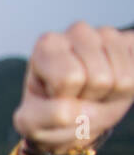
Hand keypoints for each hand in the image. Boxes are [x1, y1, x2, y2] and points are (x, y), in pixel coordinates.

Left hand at [13, 22, 133, 152]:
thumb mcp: (31, 123)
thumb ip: (44, 117)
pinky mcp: (131, 43)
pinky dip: (127, 91)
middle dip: (89, 98)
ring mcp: (108, 34)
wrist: (73, 115)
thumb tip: (73, 111)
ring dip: (108, 96)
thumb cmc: (48, 114)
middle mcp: (78, 31)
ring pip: (122, 78)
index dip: (66, 98)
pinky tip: (111, 86)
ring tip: (92, 93)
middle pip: (99, 79)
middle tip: (76, 97)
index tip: (56, 96)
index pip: (70, 78)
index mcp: (47, 45)